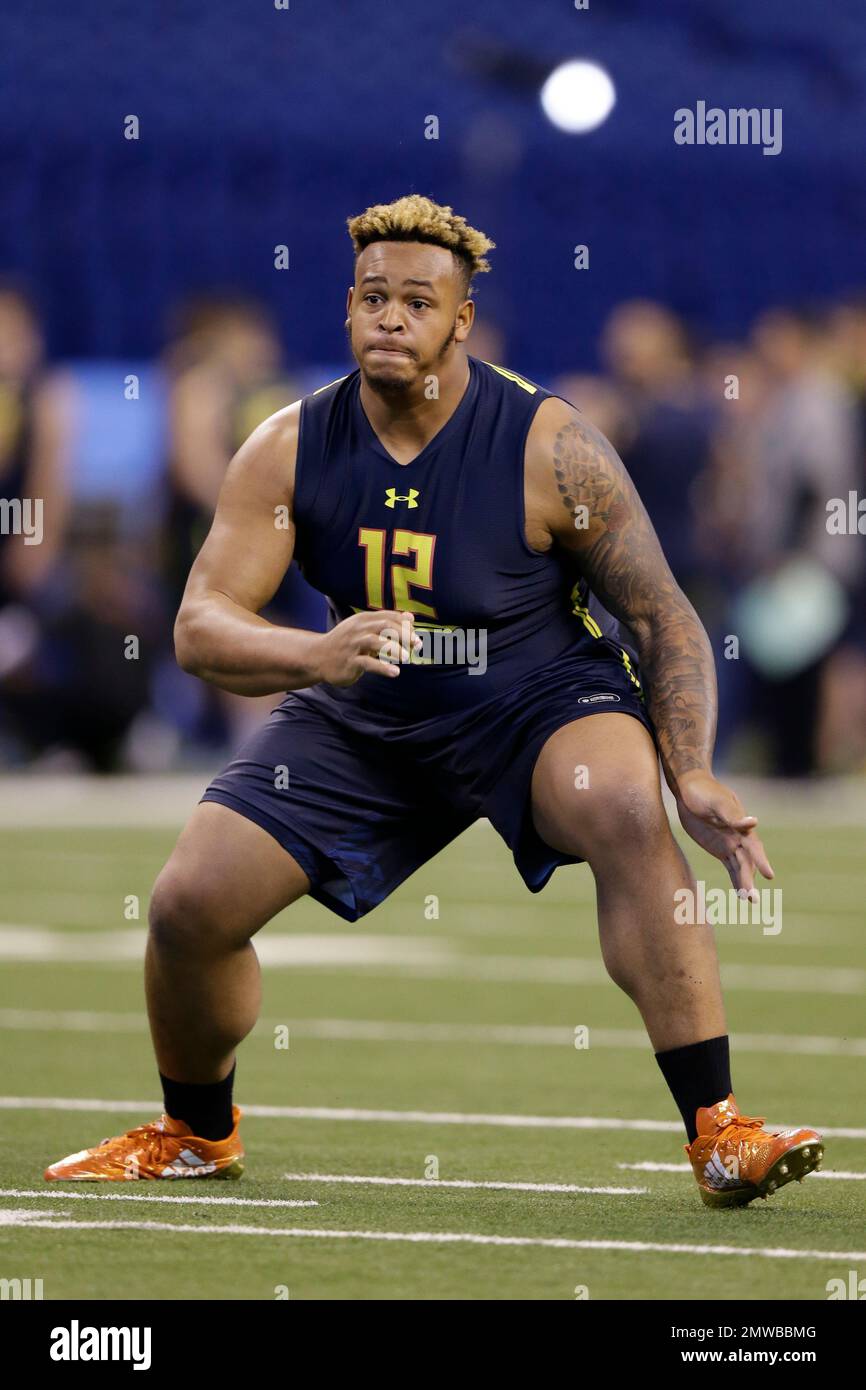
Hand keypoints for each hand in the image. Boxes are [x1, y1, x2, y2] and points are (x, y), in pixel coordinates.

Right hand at [314, 610, 421, 686]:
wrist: (317, 657)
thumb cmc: (347, 643)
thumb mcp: (365, 630)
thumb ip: (388, 624)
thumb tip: (411, 617)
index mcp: (363, 619)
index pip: (389, 617)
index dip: (405, 626)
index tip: (416, 637)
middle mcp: (358, 629)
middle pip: (384, 626)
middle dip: (403, 634)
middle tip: (417, 645)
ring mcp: (352, 645)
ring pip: (375, 642)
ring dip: (393, 649)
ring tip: (406, 657)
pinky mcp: (349, 662)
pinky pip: (367, 663)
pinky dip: (382, 667)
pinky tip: (395, 672)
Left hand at [674, 770, 773, 900]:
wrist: (689, 789)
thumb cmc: (704, 792)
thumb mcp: (716, 801)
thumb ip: (732, 815)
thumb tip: (754, 822)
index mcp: (741, 825)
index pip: (754, 846)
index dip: (761, 860)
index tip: (769, 875)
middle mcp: (739, 836)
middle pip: (748, 861)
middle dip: (750, 879)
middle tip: (753, 899)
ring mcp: (730, 843)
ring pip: (741, 867)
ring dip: (746, 883)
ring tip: (750, 901)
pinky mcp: (720, 849)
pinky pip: (731, 867)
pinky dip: (736, 880)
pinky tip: (741, 894)